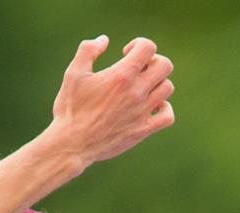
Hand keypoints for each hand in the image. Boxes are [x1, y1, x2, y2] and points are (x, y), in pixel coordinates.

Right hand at [45, 35, 174, 167]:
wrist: (72, 145)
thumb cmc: (70, 109)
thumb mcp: (73, 74)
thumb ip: (88, 50)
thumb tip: (104, 40)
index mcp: (121, 75)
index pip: (148, 47)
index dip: (139, 44)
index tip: (125, 53)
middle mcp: (136, 92)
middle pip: (164, 65)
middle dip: (152, 61)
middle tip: (136, 70)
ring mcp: (142, 112)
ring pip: (167, 88)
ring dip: (157, 83)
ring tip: (140, 88)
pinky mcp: (143, 130)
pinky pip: (168, 116)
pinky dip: (164, 108)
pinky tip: (150, 107)